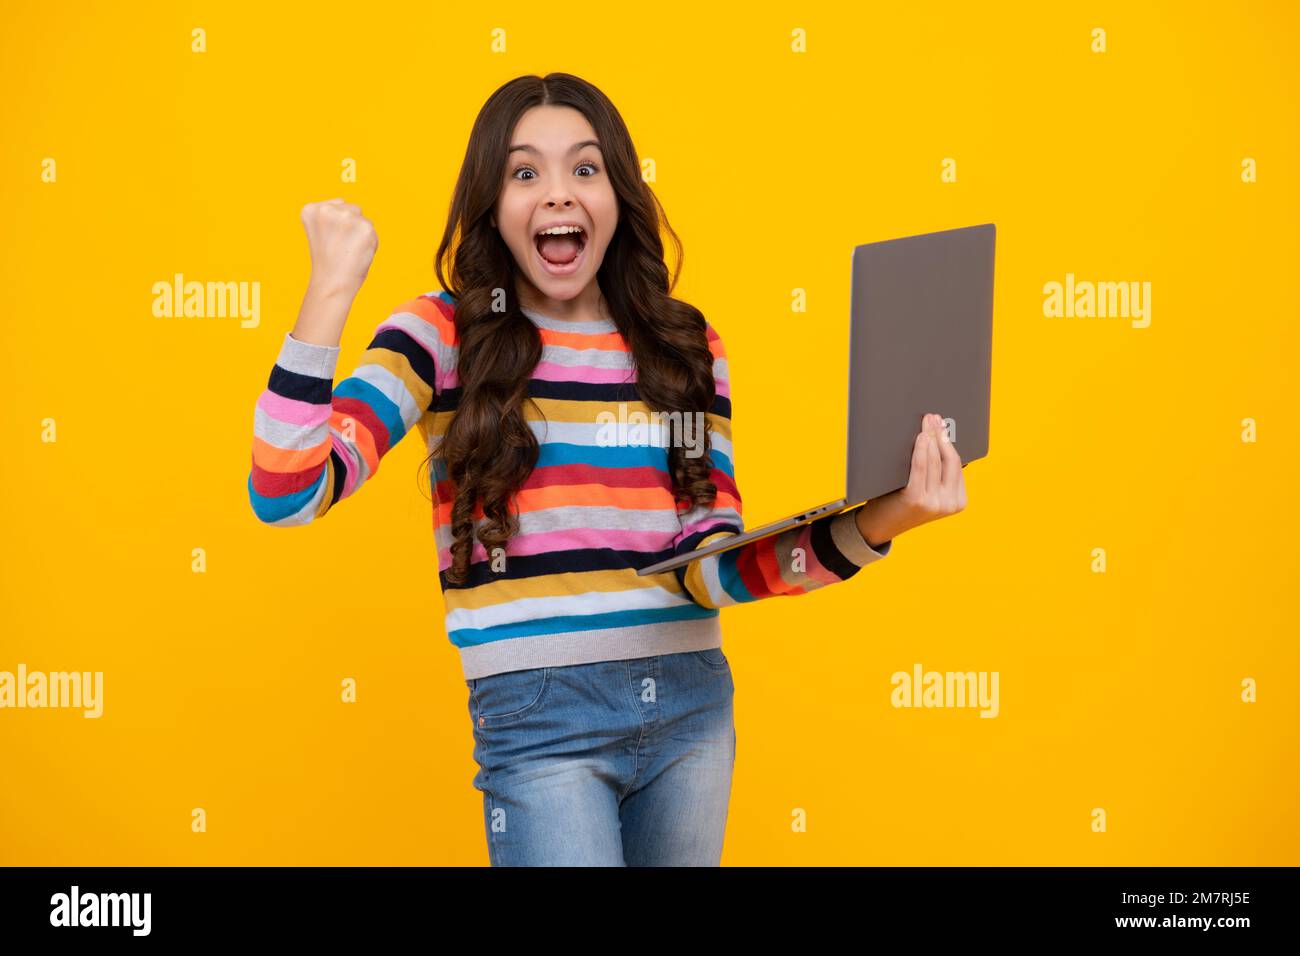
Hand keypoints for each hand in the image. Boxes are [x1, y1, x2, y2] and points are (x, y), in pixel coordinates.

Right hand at [300, 199, 377, 299]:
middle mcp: (327, 210)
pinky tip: (358, 253)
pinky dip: (370, 243)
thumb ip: (330, 215)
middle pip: (352, 209)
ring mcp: (346, 217)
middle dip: (351, 227)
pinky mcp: (365, 227)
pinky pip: (373, 232)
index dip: (337, 226)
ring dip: (361, 234)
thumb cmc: (327, 261)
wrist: (332, 283)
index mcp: (310, 210)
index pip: (336, 205)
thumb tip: (348, 204)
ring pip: (363, 219)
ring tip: (349, 250)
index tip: (329, 240)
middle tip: (341, 247)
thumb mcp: (319, 231)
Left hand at [854, 412, 966, 547]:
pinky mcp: (917, 499)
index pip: (957, 464)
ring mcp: (934, 503)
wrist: (879, 526)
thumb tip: (937, 437)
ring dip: (931, 437)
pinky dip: (921, 450)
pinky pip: (921, 467)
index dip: (949, 441)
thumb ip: (936, 474)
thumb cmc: (901, 503)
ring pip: (935, 460)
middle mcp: (949, 504)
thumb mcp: (926, 490)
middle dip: (941, 435)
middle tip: (933, 418)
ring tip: (926, 423)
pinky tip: (920, 437)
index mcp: (957, 501)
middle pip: (948, 460)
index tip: (943, 425)